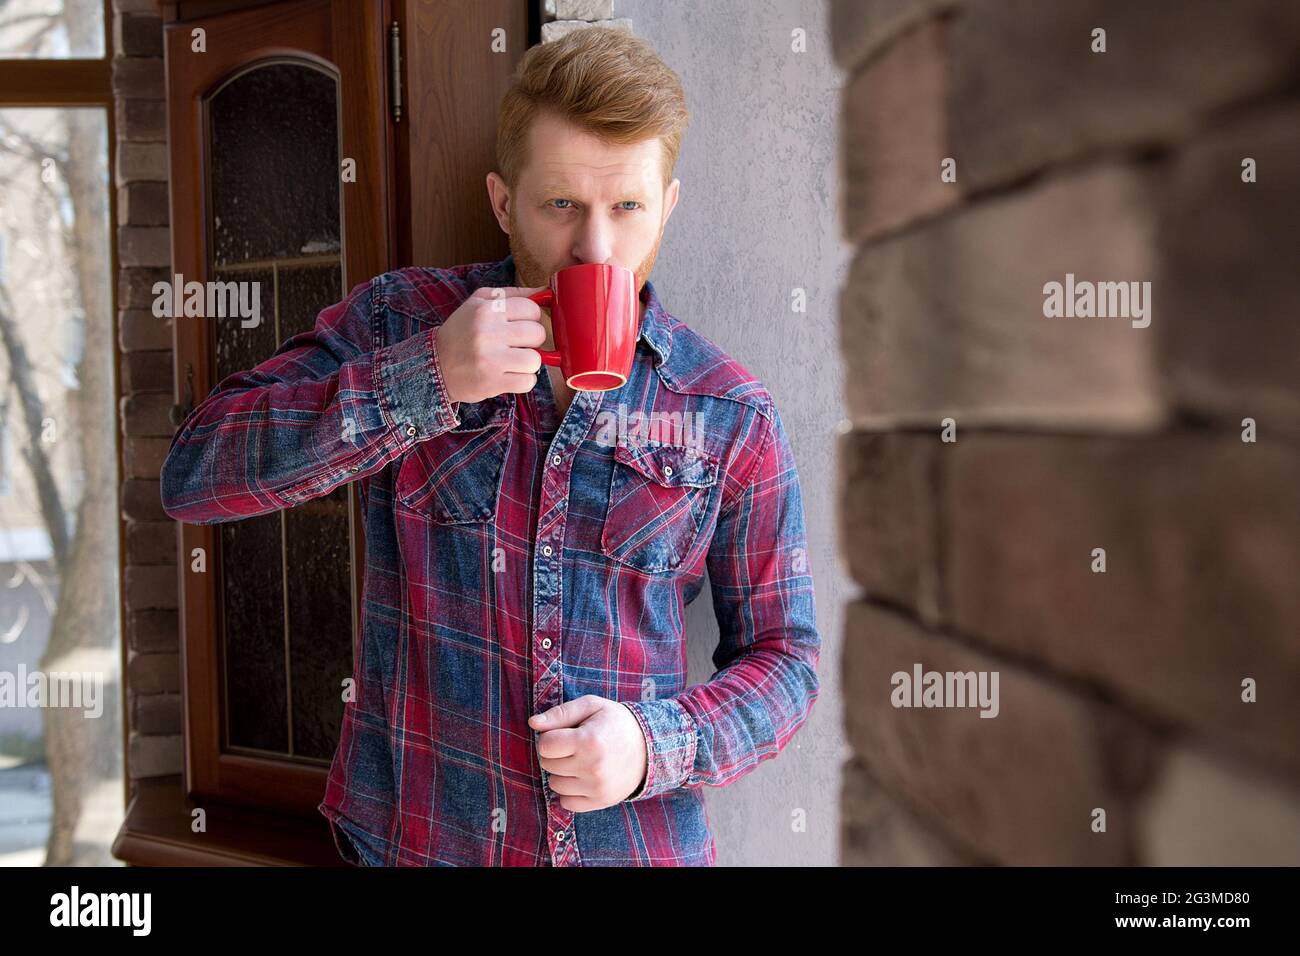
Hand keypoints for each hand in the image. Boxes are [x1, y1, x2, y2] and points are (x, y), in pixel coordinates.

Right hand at [436, 285, 548, 403]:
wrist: (434, 365)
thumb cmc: (461, 332)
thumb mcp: (478, 302)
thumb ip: (512, 294)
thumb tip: (545, 292)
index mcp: (487, 310)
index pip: (532, 309)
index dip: (531, 319)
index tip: (520, 326)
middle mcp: (489, 332)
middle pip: (537, 334)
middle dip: (532, 341)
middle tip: (518, 344)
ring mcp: (491, 359)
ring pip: (535, 360)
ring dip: (529, 363)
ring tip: (514, 361)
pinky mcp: (492, 382)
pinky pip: (528, 382)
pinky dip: (523, 380)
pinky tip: (509, 375)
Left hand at [529, 695, 648, 810]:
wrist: (649, 747)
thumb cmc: (615, 722)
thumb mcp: (591, 706)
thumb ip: (560, 713)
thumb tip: (532, 723)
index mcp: (589, 740)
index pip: (545, 745)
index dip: (551, 737)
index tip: (566, 734)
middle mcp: (593, 767)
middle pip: (548, 764)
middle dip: (556, 754)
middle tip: (575, 747)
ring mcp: (597, 787)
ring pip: (554, 784)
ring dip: (562, 773)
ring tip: (580, 761)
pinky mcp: (600, 801)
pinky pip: (566, 803)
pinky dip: (569, 792)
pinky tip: (582, 778)